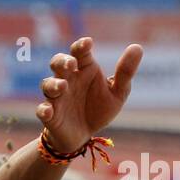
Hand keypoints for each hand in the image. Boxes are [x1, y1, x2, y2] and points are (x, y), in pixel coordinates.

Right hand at [35, 37, 142, 152]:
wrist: (84, 136)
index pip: (80, 52)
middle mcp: (68, 80)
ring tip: (62, 86)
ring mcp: (57, 97)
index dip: (81, 46)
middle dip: (62, 61)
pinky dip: (43, 109)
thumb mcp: (118, 92)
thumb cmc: (99, 109)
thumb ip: (125, 72)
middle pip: (57, 63)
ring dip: (53, 84)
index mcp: (84, 70)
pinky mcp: (50, 115)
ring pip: (48, 84)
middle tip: (72, 64)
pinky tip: (48, 111)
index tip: (88, 44)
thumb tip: (137, 47)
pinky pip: (42, 109)